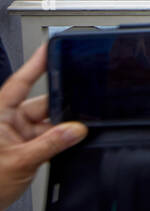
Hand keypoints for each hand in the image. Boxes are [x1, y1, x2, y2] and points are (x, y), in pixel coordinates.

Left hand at [0, 43, 87, 210]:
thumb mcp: (20, 162)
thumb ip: (51, 143)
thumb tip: (76, 129)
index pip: (20, 83)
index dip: (36, 64)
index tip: (51, 48)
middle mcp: (6, 121)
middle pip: (41, 104)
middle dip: (62, 108)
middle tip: (81, 111)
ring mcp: (15, 136)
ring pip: (47, 123)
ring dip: (60, 130)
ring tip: (71, 137)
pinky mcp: (23, 149)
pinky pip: (47, 139)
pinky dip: (58, 142)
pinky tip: (67, 145)